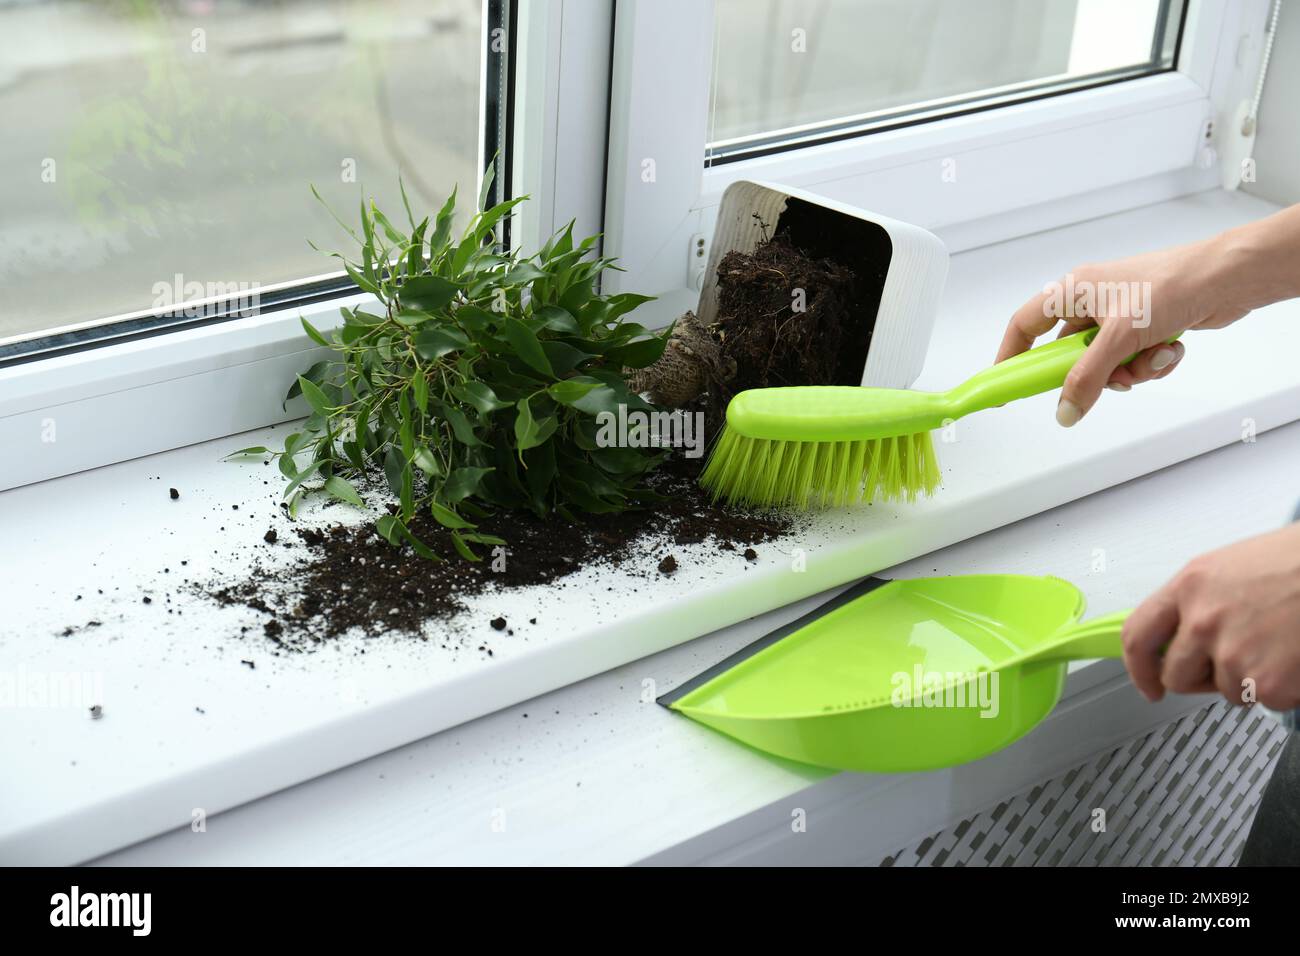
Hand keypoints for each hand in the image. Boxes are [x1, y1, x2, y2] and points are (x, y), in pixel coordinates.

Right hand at [997, 239, 1248, 426]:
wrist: (1228, 278)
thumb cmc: (1171, 286)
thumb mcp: (1119, 337)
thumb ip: (1087, 378)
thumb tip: (1065, 412)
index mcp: (1073, 290)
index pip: (1025, 326)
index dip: (1011, 356)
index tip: (1006, 386)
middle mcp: (1092, 301)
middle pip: (1070, 354)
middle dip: (1094, 373)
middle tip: (1107, 379)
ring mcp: (1119, 315)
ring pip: (1105, 363)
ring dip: (1129, 371)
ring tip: (1151, 359)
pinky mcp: (1145, 327)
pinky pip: (1132, 360)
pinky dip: (1150, 364)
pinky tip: (1170, 350)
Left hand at [1122, 523, 1299, 711]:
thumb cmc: (1297, 563)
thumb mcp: (1229, 569)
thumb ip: (1196, 602)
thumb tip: (1180, 636)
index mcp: (1189, 587)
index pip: (1138, 636)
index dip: (1139, 669)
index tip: (1148, 684)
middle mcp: (1203, 621)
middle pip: (1177, 675)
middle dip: (1200, 677)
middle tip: (1234, 659)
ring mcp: (1233, 654)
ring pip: (1225, 691)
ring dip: (1248, 679)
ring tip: (1276, 644)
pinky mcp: (1267, 683)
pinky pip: (1263, 700)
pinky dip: (1281, 688)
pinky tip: (1294, 657)